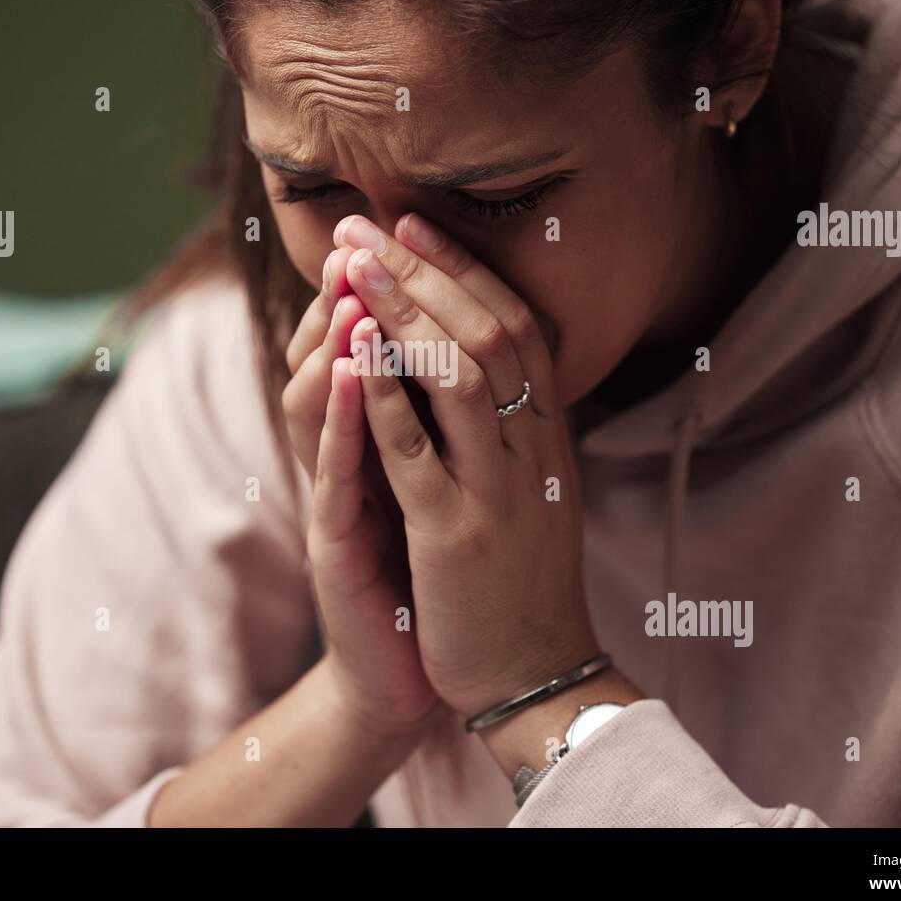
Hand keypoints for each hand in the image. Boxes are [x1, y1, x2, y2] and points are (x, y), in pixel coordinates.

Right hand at [282, 247, 438, 738]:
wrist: (429, 667)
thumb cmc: (439, 570)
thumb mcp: (443, 480)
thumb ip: (438, 419)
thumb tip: (469, 347)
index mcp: (379, 439)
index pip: (366, 347)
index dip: (380, 290)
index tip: (399, 228)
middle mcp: (348, 458)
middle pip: (332, 361)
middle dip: (346, 296)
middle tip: (357, 235)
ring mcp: (337, 497)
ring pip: (319, 404)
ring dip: (334, 342)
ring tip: (351, 286)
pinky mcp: (336, 541)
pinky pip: (335, 470)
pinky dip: (342, 418)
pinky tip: (352, 374)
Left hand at [336, 212, 601, 718]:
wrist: (534, 678)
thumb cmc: (520, 583)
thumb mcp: (530, 493)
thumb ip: (512, 431)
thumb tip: (481, 365)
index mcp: (548, 439)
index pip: (515, 328)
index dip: (465, 269)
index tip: (416, 225)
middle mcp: (531, 451)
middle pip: (487, 332)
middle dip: (425, 270)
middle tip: (369, 222)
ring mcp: (497, 491)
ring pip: (459, 375)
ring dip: (403, 311)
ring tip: (354, 263)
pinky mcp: (455, 536)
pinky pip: (417, 451)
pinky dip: (384, 393)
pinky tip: (352, 349)